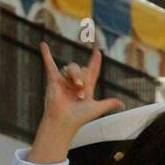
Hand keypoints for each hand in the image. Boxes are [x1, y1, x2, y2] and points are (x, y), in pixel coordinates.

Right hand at [29, 44, 122, 162]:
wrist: (64, 121)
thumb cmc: (79, 117)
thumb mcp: (96, 108)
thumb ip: (108, 104)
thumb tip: (121, 104)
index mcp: (86, 88)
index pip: (92, 71)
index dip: (95, 62)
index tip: (98, 52)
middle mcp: (75, 83)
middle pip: (82, 69)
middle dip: (84, 79)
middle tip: (81, 94)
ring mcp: (64, 80)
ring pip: (72, 67)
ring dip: (75, 76)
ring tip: (75, 89)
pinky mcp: (54, 80)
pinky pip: (50, 64)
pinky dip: (46, 55)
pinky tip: (43, 44)